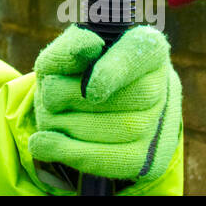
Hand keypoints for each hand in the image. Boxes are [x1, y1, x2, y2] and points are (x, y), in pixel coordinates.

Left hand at [24, 24, 181, 183]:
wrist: (92, 105)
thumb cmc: (79, 70)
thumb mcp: (66, 52)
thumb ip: (72, 44)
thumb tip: (89, 46)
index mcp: (146, 48)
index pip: (141, 53)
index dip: (115, 72)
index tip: (90, 90)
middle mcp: (162, 84)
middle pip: (128, 97)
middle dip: (76, 99)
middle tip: (49, 97)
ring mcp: (159, 125)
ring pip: (119, 129)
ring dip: (70, 124)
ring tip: (50, 114)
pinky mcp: (147, 160)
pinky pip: (110, 160)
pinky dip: (70, 152)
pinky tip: (42, 144)